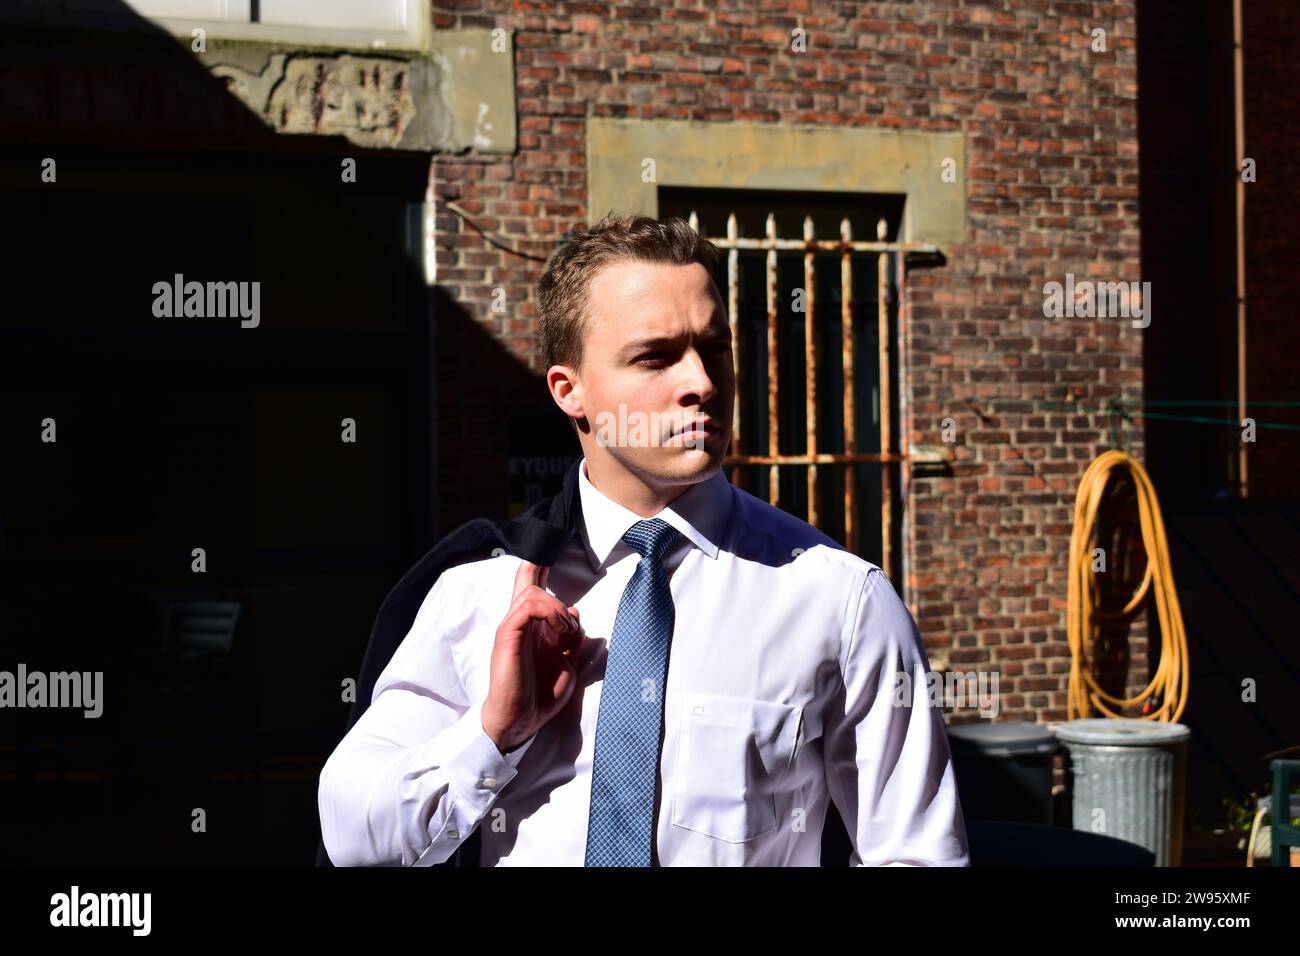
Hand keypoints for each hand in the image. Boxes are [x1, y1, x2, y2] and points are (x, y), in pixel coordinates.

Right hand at [481, 560, 585, 752]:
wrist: (521, 721)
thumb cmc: (540, 696)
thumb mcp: (567, 663)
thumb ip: (571, 638)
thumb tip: (576, 611)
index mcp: (533, 628)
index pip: (532, 591)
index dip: (539, 570)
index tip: (546, 552)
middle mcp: (520, 623)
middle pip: (525, 582)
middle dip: (538, 565)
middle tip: (546, 551)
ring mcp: (512, 628)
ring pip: (533, 593)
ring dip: (558, 607)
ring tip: (566, 628)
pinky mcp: (507, 635)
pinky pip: (528, 607)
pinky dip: (550, 612)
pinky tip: (560, 628)